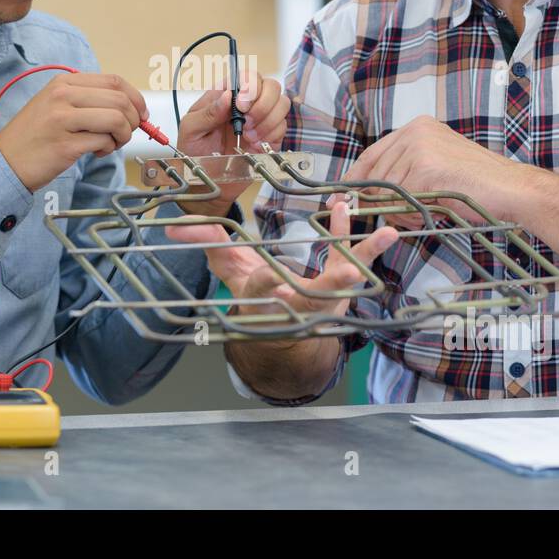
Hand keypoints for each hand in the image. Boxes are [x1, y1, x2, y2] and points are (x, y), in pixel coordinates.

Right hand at [0, 73, 146, 191]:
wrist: (5, 160)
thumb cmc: (35, 135)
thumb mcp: (57, 104)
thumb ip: (89, 100)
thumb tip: (131, 106)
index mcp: (64, 82)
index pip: (114, 81)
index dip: (135, 98)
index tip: (141, 113)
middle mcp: (62, 96)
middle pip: (120, 100)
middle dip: (134, 120)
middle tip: (126, 132)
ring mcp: (62, 120)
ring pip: (117, 120)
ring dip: (123, 136)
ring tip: (111, 143)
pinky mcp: (65, 145)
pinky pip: (104, 142)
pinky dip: (108, 149)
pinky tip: (96, 152)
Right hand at [166, 201, 396, 318]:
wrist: (284, 332)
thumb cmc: (255, 295)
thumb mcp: (229, 272)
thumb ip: (208, 245)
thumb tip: (173, 226)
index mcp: (264, 301)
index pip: (263, 292)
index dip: (267, 285)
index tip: (272, 281)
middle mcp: (296, 303)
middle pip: (314, 296)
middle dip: (330, 287)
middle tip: (348, 277)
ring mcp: (323, 298)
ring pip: (344, 281)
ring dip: (364, 260)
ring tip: (385, 238)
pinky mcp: (340, 287)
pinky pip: (353, 262)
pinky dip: (367, 244)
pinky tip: (385, 228)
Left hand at [174, 72, 290, 216]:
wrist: (206, 182)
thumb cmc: (194, 152)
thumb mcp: (191, 129)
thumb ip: (207, 112)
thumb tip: (226, 95)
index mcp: (225, 95)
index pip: (248, 76)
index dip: (250, 86)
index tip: (240, 106)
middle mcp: (246, 104)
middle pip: (271, 85)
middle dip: (262, 104)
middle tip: (246, 123)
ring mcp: (260, 120)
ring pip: (282, 103)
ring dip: (268, 120)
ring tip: (249, 136)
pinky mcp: (270, 138)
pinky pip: (283, 127)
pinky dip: (271, 135)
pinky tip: (255, 145)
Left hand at [343, 115, 523, 226]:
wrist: (511, 189)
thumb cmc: (475, 185)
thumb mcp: (434, 170)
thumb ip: (401, 173)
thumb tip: (361, 194)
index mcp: (417, 127)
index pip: (371, 155)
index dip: (354, 180)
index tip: (339, 198)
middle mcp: (414, 131)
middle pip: (374, 174)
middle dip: (378, 202)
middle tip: (400, 216)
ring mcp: (418, 148)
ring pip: (385, 190)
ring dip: (399, 211)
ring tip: (427, 212)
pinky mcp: (425, 168)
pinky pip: (399, 200)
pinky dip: (409, 215)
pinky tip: (431, 213)